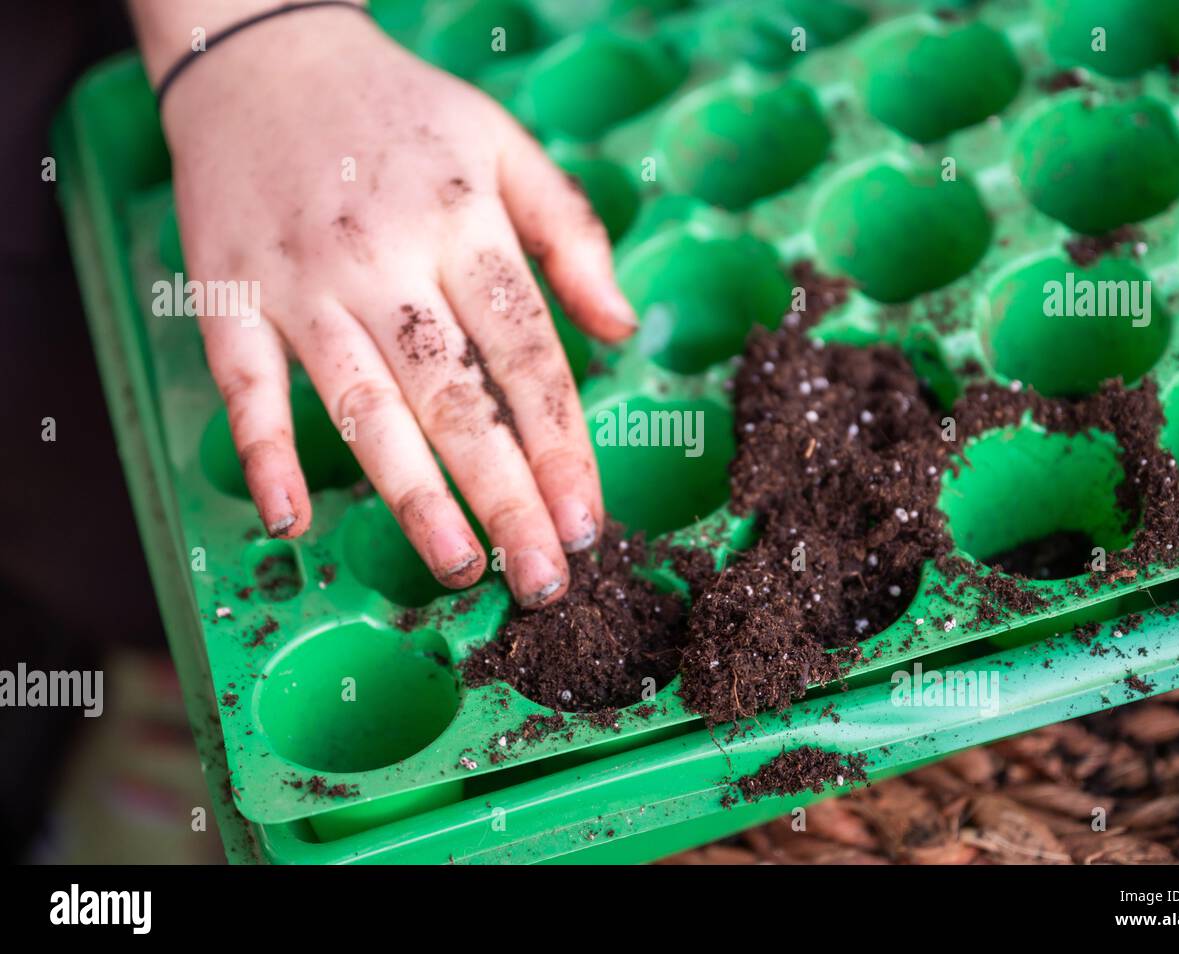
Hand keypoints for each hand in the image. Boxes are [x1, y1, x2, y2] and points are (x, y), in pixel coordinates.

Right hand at [152, 5, 636, 606]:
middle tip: (545, 579)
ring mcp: (303, 281)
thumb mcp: (502, 142)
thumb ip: (569, 232)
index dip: (563, 445)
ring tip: (460, 569)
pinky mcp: (230, 293)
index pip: (528, 355)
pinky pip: (246, 386)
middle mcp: (388, 258)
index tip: (588, 521)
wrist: (263, 55)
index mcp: (465, 222)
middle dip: (508, 497)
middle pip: (459, 398)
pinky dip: (264, 453)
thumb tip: (621, 327)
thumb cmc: (400, 111)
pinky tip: (292, 520)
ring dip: (413, 496)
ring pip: (366, 406)